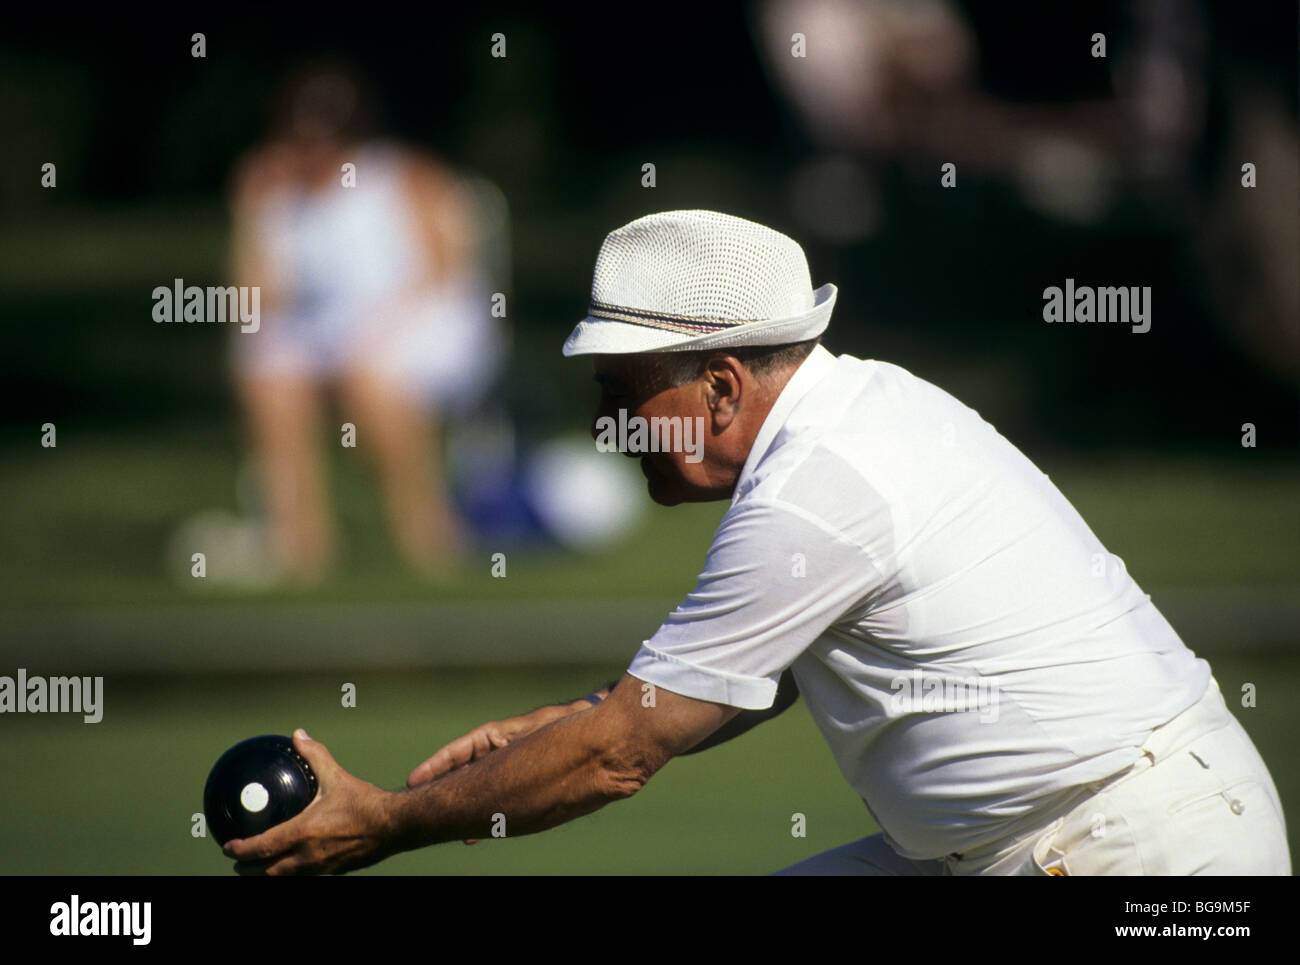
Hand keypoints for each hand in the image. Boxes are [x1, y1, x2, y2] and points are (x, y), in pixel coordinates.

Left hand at [223, 730, 394, 875]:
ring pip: (284, 878)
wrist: (393, 825)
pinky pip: (303, 876)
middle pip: (267, 872)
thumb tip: (299, 736)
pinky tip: (291, 865)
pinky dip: (289, 873)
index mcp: (304, 832)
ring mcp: (320, 867)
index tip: (228, 845)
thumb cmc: (365, 803)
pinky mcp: (333, 871)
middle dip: (248, 869)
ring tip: (258, 869)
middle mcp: (308, 855)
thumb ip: (315, 755)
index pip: (261, 847)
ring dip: (266, 875)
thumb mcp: (336, 777)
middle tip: (238, 863)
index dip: (240, 849)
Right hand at [405, 702, 589, 843]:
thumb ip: (507, 745)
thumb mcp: (530, 732)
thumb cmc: (560, 722)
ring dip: (462, 804)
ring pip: (474, 786)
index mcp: (493, 735)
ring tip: (450, 828)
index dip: (435, 767)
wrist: (586, 725)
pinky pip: (492, 795)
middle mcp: (494, 750)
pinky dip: (483, 811)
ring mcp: (503, 764)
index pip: (457, 752)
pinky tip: (478, 833)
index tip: (415, 781)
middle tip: (420, 807)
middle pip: (461, 772)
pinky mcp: (514, 777)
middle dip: (442, 789)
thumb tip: (485, 767)